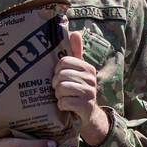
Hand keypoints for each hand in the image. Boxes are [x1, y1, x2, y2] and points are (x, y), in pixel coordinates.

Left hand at [53, 30, 109, 145]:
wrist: (88, 114)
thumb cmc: (79, 89)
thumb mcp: (79, 70)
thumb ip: (76, 52)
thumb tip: (75, 31)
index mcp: (88, 68)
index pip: (64, 62)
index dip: (57, 70)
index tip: (59, 76)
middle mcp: (91, 79)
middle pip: (60, 76)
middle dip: (56, 84)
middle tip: (59, 89)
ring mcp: (89, 93)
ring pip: (61, 89)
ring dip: (58, 95)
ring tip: (63, 97)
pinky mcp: (85, 106)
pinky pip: (64, 102)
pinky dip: (61, 105)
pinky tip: (66, 106)